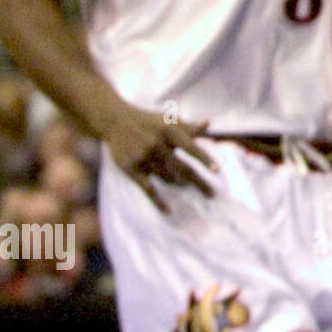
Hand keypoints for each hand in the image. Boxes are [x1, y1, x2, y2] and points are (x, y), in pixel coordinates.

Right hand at [102, 107, 218, 212]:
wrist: (115, 121)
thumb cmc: (149, 121)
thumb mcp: (168, 120)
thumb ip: (189, 126)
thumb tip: (208, 124)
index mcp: (169, 132)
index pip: (191, 147)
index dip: (204, 159)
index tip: (217, 171)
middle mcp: (157, 145)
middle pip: (183, 168)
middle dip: (199, 182)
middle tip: (212, 194)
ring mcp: (144, 157)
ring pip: (168, 178)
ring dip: (180, 183)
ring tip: (186, 185)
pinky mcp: (131, 168)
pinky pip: (148, 188)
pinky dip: (158, 201)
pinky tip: (168, 210)